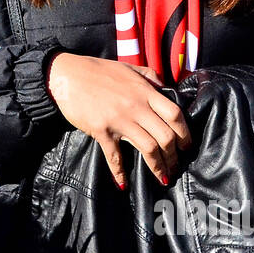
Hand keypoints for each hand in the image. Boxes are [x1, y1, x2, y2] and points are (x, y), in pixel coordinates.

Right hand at [45, 52, 192, 189]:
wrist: (67, 75)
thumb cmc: (97, 70)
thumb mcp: (129, 68)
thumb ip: (150, 77)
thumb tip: (166, 89)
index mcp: (145, 91)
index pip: (175, 114)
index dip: (185, 133)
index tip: (186, 145)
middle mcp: (136, 107)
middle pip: (166, 136)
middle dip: (174, 155)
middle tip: (176, 165)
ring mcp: (119, 120)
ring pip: (148, 148)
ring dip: (158, 167)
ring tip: (163, 177)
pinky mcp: (102, 131)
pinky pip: (115, 156)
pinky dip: (120, 173)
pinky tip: (123, 184)